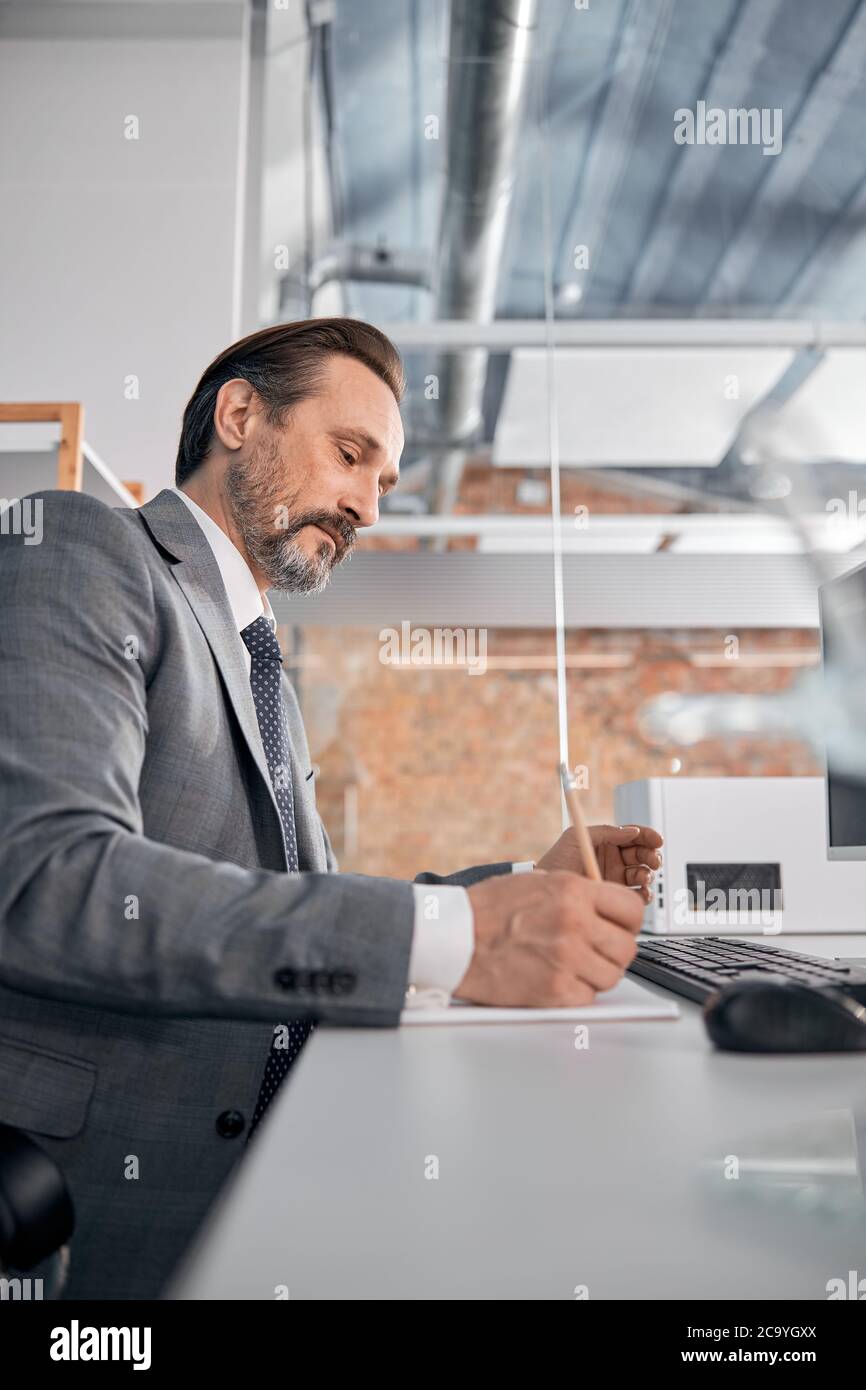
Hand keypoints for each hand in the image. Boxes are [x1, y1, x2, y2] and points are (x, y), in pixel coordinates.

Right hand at [456, 869, 643, 1006]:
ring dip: (596, 974)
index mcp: (573, 891)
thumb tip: (602, 905)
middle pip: (627, 947)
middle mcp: (575, 923)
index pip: (631, 908)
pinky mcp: (555, 990)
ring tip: (572, 966)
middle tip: (597, 953)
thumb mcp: (535, 882)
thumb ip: (574, 893)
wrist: (452, 939)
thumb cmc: (485, 910)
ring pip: (611, 976)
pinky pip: (588, 997)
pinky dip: (577, 993)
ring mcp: (567, 958)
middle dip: (614, 952)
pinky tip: (556, 979)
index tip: (621, 928)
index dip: (628, 922)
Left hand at [537, 823, 662, 902]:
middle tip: (652, 861)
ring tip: (642, 877)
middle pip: (641, 854)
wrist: (545, 890)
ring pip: (642, 874)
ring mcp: (614, 878)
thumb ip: (605, 831)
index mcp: (606, 842)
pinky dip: (643, 894)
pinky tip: (641, 892)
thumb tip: (631, 831)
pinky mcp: (612, 896)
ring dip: (647, 875)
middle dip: (651, 856)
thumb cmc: (555, 861)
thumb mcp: (576, 837)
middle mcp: (612, 860)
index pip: (632, 836)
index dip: (647, 836)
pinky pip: (635, 895)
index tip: (657, 840)